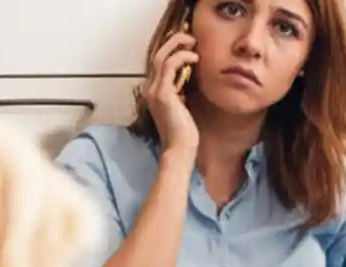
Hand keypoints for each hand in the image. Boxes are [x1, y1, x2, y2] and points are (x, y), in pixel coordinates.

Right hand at [143, 32, 198, 153]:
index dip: (172, 49)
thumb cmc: (183, 133)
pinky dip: (182, 57)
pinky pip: (170, 65)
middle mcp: (150, 89)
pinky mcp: (163, 94)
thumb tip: (185, 82)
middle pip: (157, 54)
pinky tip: (195, 58)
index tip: (189, 46)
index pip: (158, 62)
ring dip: (178, 45)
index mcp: (153, 92)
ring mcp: (154, 91)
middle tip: (191, 38)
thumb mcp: (181, 107)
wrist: (179, 150)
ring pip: (161, 56)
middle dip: (174, 41)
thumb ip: (179, 93)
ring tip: (194, 44)